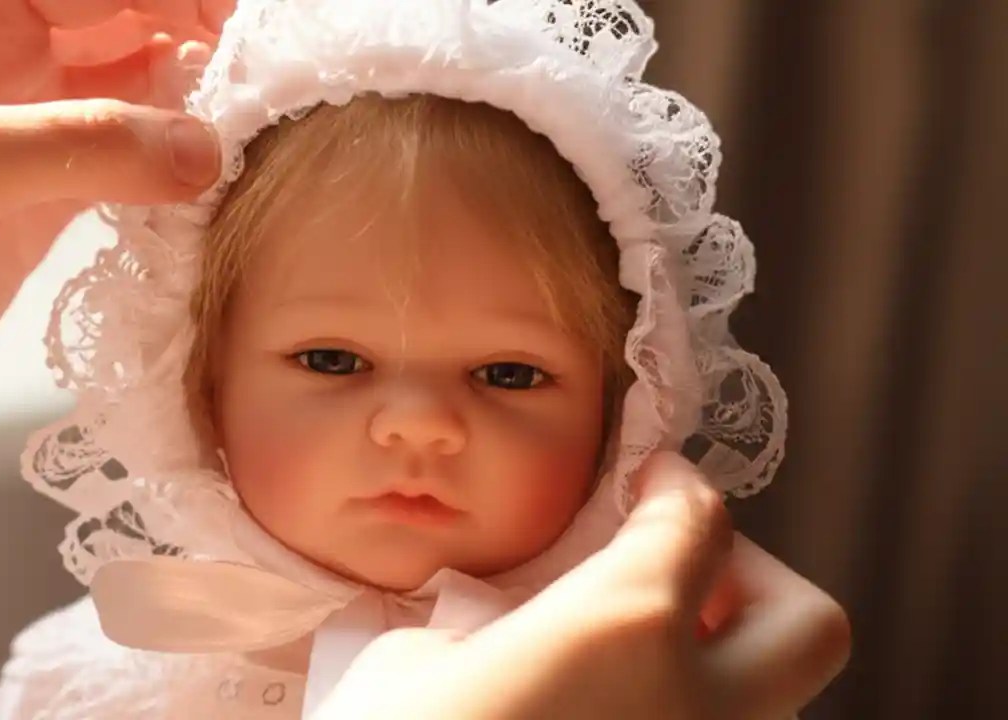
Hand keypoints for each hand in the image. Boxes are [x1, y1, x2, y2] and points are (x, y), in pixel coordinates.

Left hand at [0, 0, 230, 538]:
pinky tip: (205, 186)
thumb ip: (83, 146)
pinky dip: (169, 178)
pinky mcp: (39, 216)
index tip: (239, 25)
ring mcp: (23, 146)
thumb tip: (203, 150)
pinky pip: (126, 174)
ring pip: (132, 102)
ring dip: (189, 113)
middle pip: (120, 27)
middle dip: (191, 42)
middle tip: (259, 81)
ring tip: (243, 135)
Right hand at [319, 453, 851, 719]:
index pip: (698, 521)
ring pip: (774, 706)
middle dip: (758, 582)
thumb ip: (488, 628)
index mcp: (628, 626)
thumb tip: (500, 629)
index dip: (677, 484)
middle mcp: (698, 702)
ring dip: (727, 666)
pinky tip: (623, 712)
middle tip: (686, 572)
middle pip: (809, 623)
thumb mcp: (416, 664)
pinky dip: (691, 717)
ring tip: (648, 659)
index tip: (655, 478)